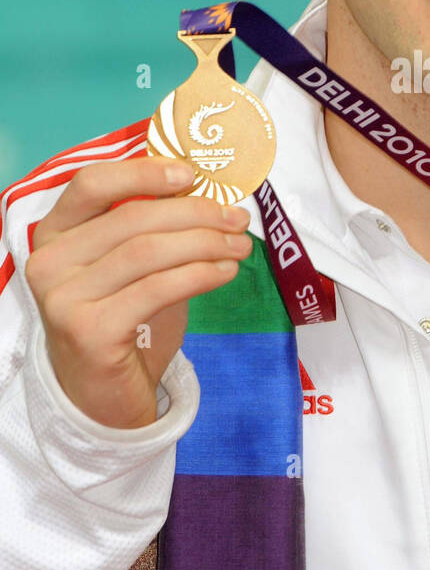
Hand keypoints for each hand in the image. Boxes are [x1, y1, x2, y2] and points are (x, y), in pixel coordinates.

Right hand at [24, 158, 251, 428]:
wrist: (102, 397)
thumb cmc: (123, 320)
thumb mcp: (130, 266)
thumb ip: (151, 228)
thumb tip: (207, 193)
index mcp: (55, 233)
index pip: (92, 183)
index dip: (144, 172)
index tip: (192, 174)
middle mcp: (49, 262)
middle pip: (132, 217)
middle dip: (195, 213)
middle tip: (237, 218)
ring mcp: (64, 298)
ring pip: (147, 251)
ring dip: (205, 243)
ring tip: (240, 247)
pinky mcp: (90, 332)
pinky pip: (156, 289)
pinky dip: (199, 275)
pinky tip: (224, 273)